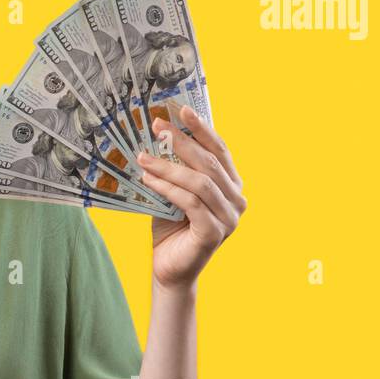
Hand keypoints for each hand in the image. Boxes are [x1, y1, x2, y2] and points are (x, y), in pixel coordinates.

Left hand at [136, 104, 245, 291]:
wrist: (169, 269)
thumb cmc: (171, 227)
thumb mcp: (173, 191)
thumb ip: (175, 169)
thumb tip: (156, 134)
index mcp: (231, 185)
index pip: (220, 150)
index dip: (202, 129)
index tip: (181, 110)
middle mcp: (237, 199)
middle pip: (210, 162)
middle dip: (181, 142)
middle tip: (156, 127)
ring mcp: (229, 218)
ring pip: (200, 182)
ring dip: (169, 166)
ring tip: (143, 158)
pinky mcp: (214, 233)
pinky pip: (191, 203)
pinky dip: (168, 188)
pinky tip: (148, 180)